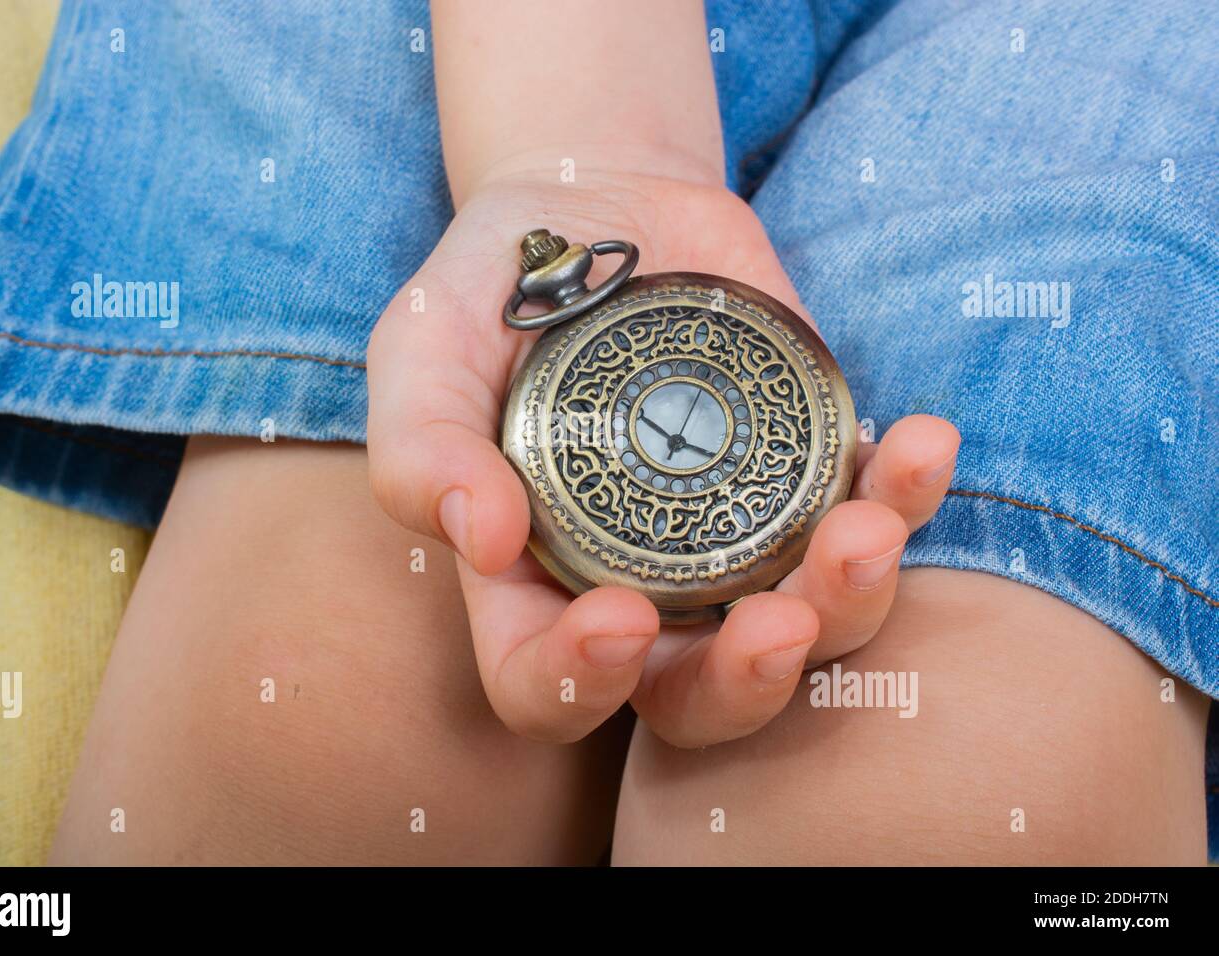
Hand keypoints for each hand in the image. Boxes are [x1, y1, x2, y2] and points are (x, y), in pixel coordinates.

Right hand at [367, 166, 958, 746]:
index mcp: (536, 583)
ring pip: (816, 625)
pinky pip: (876, 509)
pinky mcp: (810, 468)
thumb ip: (424, 447)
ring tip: (867, 527)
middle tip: (778, 622)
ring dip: (852, 599)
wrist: (592, 206)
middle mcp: (643, 584)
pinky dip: (910, 492)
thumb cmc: (489, 296)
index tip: (618, 618)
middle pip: (702, 695)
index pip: (544, 685)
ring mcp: (737, 534)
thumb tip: (483, 538)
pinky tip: (922, 442)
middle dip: (748, 682)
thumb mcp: (423, 352)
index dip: (578, 683)